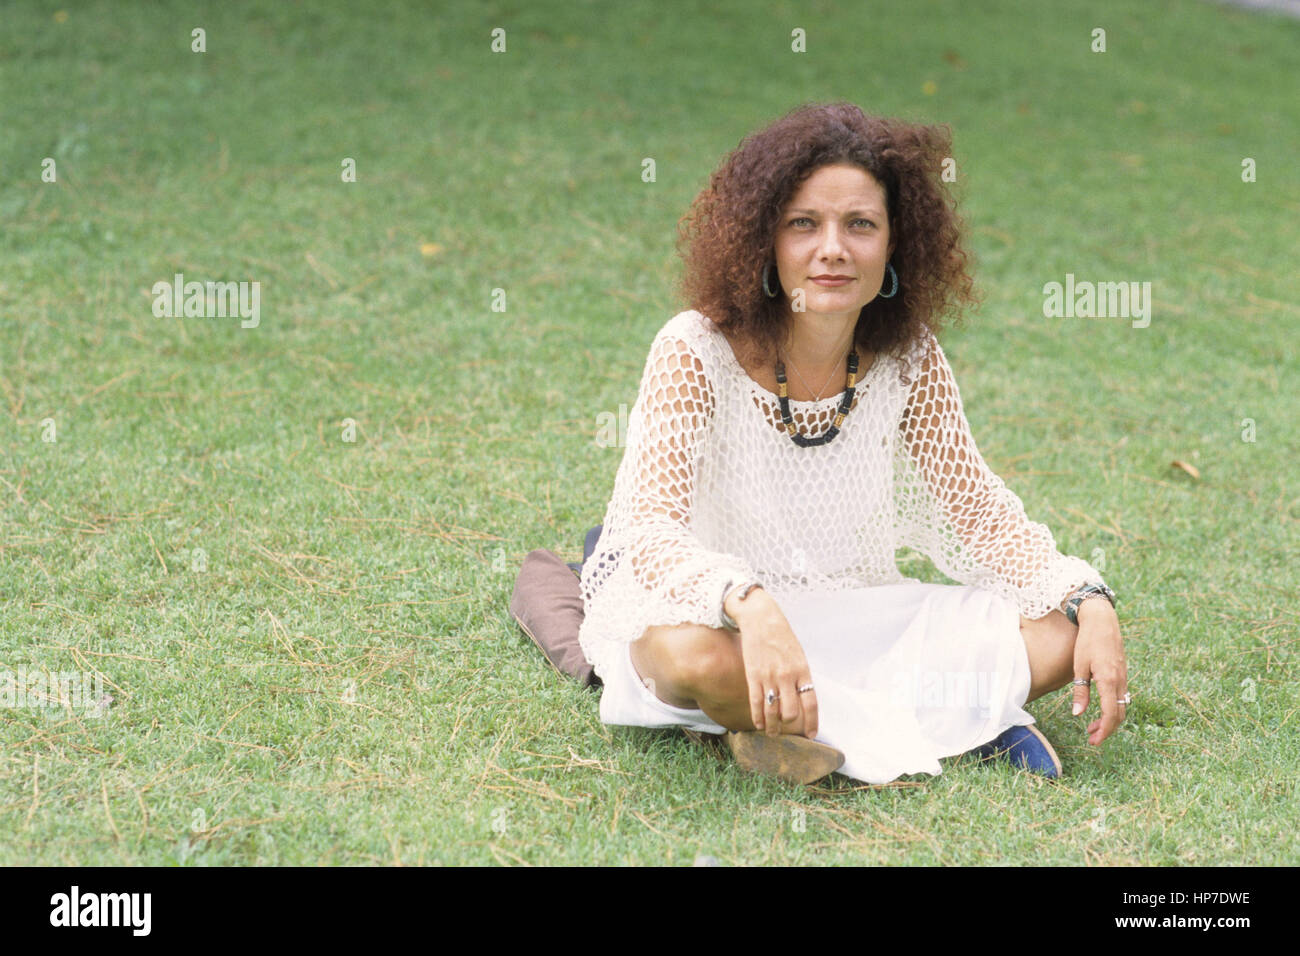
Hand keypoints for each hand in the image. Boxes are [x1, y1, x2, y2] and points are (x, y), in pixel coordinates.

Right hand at [729, 591, 817, 738]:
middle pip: (791, 712)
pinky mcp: (752, 675)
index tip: (810, 735)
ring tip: (772, 733)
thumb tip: (803, 699)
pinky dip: (757, 717)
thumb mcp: (798, 655)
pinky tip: (759, 725)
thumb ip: (801, 677)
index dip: (811, 722)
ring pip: (772, 711)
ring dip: (773, 727)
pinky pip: (756, 703)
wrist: (761, 619)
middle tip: (787, 730)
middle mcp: (787, 676)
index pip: (810, 703)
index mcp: (802, 670)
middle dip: (789, 725)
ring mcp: (769, 676)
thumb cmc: (782, 637)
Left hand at [1070, 599, 1128, 745]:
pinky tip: (1101, 709)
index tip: (1094, 741)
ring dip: (1109, 720)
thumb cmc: (1087, 641)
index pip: (1110, 714)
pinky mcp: (1122, 673)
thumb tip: (1078, 714)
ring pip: (1121, 706)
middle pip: (1119, 714)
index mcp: (1108, 680)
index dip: (1103, 731)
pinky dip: (1113, 708)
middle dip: (1106, 730)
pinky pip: (1122, 696)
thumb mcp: (1079, 666)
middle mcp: (1120, 681)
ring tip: (1092, 726)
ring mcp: (1123, 677)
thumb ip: (1080, 692)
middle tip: (1091, 738)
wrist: (1102, 620)